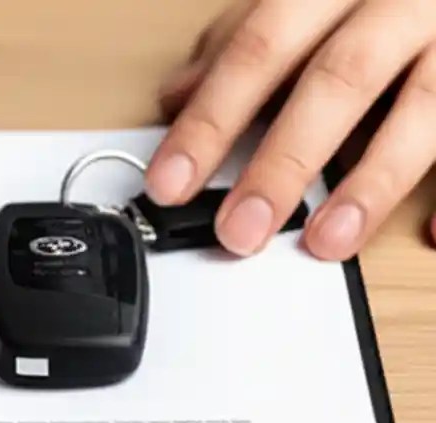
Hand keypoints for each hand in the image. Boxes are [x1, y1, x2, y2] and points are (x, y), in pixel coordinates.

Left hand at [144, 0, 435, 259]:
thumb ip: (243, 41)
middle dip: (284, 162)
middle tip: (240, 230)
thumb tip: (177, 97)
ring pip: (423, 107)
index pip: (259, 47)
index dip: (211, 119)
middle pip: (339, 78)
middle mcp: (399, 1)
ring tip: (327, 241)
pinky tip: (431, 234)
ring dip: (372, 183)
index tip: (171, 182)